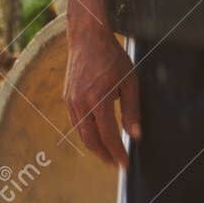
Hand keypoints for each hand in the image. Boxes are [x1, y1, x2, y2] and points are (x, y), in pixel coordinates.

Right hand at [63, 25, 140, 168]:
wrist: (87, 38)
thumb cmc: (113, 58)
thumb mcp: (130, 82)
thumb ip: (132, 110)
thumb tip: (135, 135)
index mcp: (99, 99)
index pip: (108, 135)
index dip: (117, 152)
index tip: (125, 164)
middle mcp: (81, 102)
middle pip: (91, 139)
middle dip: (104, 155)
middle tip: (116, 164)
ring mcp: (71, 101)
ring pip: (81, 133)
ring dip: (94, 146)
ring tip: (107, 154)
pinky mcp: (67, 98)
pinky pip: (76, 122)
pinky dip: (86, 133)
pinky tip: (96, 136)